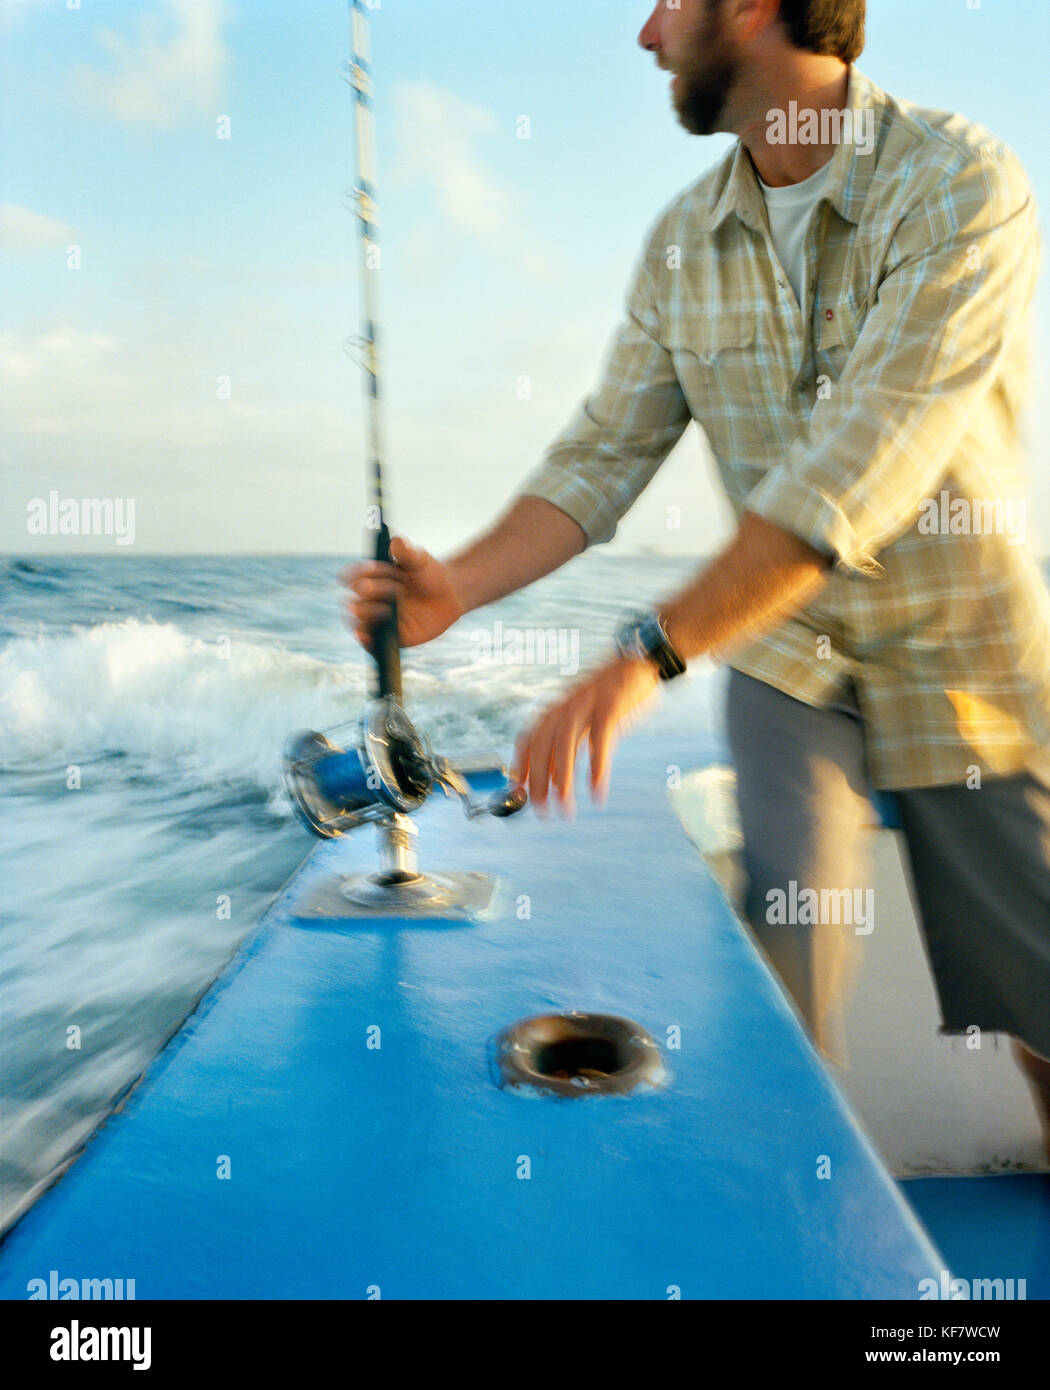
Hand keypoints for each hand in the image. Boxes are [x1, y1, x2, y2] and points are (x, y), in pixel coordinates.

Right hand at [340, 537, 465, 650]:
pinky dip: (364, 640)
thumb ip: (408, 552)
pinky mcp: (389, 636)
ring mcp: (378, 618)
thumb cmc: (430, 574)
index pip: (354, 575)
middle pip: (355, 598)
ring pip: (359, 620)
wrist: (449, 595)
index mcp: (372, 577)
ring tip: (382, 609)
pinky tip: (363, 636)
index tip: (364, 570)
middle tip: (368, 588)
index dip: (355, 573)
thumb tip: (397, 541)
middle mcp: (371, 598)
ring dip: (364, 615)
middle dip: (363, 593)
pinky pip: (372, 642)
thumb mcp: (420, 560)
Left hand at [511, 657, 659, 815]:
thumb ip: (569, 744)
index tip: (517, 791)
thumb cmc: (612, 696)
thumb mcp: (585, 719)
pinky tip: (597, 790)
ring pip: (565, 742)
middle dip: (538, 778)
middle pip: (542, 743)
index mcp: (557, 708)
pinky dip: (597, 766)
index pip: (528, 738)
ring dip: (562, 777)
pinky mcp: (612, 704)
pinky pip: (600, 739)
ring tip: (564, 805)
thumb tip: (552, 779)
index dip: (520, 765)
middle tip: (541, 809)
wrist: (639, 660)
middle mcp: (566, 705)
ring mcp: (588, 703)